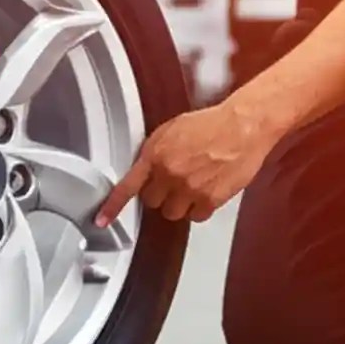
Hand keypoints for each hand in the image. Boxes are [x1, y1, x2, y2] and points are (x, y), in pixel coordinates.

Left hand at [95, 102, 273, 225]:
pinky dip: (200, 208)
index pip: (128, 186)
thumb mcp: (172, 129)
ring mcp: (189, 189)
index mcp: (156, 154)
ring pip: (172, 213)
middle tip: (175, 181)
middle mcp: (170, 174)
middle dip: (161, 193)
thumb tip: (146, 169)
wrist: (243, 126)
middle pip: (152, 202)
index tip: (102, 220)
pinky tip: (206, 190)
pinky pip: (196, 216)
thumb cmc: (212, 124)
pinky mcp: (210, 200)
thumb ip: (155, 151)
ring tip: (193, 184)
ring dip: (180, 203)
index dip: (113, 206)